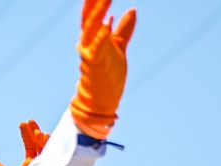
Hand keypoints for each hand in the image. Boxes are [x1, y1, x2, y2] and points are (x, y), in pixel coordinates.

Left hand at [0, 119, 50, 165]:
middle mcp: (43, 165)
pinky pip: (56, 152)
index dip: (27, 136)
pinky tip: (44, 137)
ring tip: (37, 133)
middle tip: (30, 121)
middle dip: (35, 132)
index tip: (23, 124)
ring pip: (48, 148)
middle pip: (40, 144)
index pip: (31, 147)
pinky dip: (50, 144)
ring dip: (42, 139)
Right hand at [73, 0, 135, 139]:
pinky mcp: (95, 64)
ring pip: (91, 28)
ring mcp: (90, 54)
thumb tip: (132, 10)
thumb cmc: (108, 76)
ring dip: (98, 12)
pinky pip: (97, 47)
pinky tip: (108, 20)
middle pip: (89, 17)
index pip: (91, 15)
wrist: (103, 101)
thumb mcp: (119, 47)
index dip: (95, 1)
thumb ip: (123, 29)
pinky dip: (102, 34)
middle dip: (94, 2)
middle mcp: (88, 44)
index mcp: (92, 39)